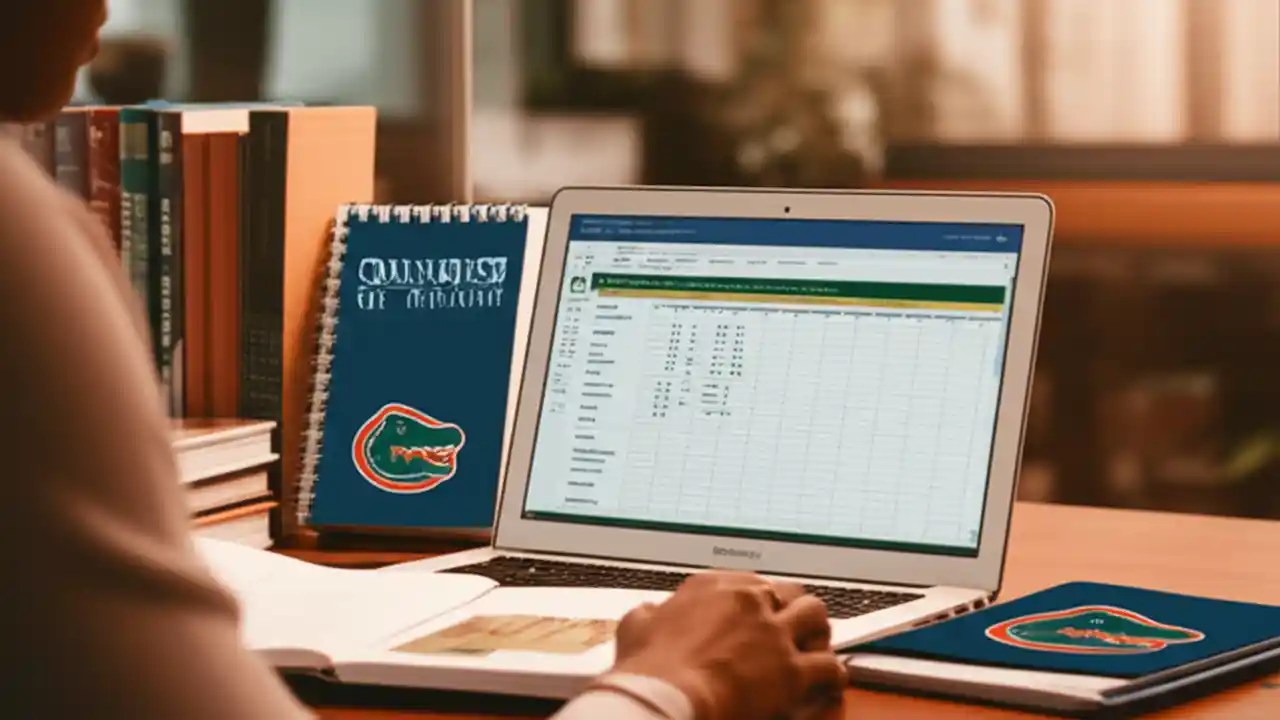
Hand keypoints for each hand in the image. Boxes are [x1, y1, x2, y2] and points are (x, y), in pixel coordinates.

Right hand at [612, 572, 845, 719]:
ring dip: (817, 633)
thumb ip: (650, 614)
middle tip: (793, 627)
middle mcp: (749, 601)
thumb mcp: (637, 627)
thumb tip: (649, 612)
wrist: (666, 696)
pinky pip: (829, 666)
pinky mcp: (791, 670)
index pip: (752, 582)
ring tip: (815, 647)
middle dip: (794, 610)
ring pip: (816, 618)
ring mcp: (774, 634)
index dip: (761, 599)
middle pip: (791, 593)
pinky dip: (831, 675)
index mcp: (713, 587)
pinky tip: (827, 682)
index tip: (760, 612)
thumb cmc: (648, 669)